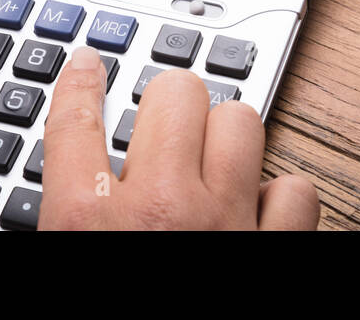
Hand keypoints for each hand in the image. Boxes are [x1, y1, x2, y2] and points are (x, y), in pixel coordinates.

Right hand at [39, 46, 319, 229]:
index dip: (80, 82)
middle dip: (170, 103)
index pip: (74, 124)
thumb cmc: (101, 312)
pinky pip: (294, 190)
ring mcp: (225, 226)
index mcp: (89, 224)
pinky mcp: (276, 249)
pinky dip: (281, 197)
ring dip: (228, 137)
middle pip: (174, 95)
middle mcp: (160, 213)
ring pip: (242, 124)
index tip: (88, 64)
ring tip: (213, 160)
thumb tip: (64, 186)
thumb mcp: (65, 250)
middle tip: (164, 126)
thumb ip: (67, 217)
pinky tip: (260, 207)